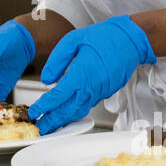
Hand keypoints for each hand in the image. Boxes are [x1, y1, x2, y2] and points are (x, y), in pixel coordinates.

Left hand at [30, 16, 155, 134]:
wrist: (131, 41)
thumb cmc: (104, 38)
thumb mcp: (73, 40)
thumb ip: (57, 60)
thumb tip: (47, 78)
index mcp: (80, 75)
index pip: (57, 97)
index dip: (43, 106)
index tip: (34, 111)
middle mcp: (90, 88)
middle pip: (67, 111)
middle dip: (51, 121)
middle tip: (40, 127)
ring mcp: (99, 92)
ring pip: (78, 112)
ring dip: (63, 121)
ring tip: (51, 125)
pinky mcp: (105, 93)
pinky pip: (87, 106)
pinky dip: (75, 113)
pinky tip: (68, 112)